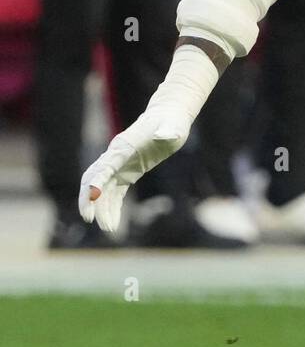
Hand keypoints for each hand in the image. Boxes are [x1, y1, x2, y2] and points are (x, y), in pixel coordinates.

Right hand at [78, 105, 191, 235]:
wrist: (168, 117)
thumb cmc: (171, 122)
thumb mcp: (174, 127)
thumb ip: (169, 131)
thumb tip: (167, 135)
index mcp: (123, 147)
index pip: (102, 167)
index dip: (94, 182)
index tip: (91, 198)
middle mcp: (116, 156)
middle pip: (93, 179)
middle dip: (88, 199)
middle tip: (90, 220)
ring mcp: (119, 165)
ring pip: (102, 190)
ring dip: (102, 209)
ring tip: (110, 229)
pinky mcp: (127, 172)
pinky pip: (114, 193)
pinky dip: (112, 207)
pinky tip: (114, 223)